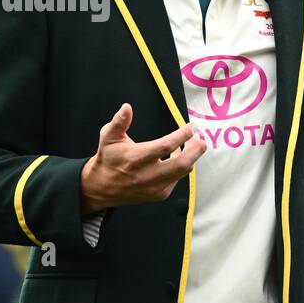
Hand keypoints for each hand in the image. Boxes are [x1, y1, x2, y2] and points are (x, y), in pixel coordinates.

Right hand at [80, 103, 206, 213]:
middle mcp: (146, 175)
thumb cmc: (108, 158)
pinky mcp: (159, 195)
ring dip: (190, 157)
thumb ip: (119, 122)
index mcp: (135, 158)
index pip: (166, 146)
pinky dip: (181, 167)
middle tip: (201, 139)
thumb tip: (127, 107)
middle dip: (196, 150)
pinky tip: (177, 157)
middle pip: (182, 164)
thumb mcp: (108, 137)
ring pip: (183, 172)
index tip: (193, 126)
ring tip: (191, 145)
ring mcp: (155, 187)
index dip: (182, 135)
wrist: (102, 188)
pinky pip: (177, 179)